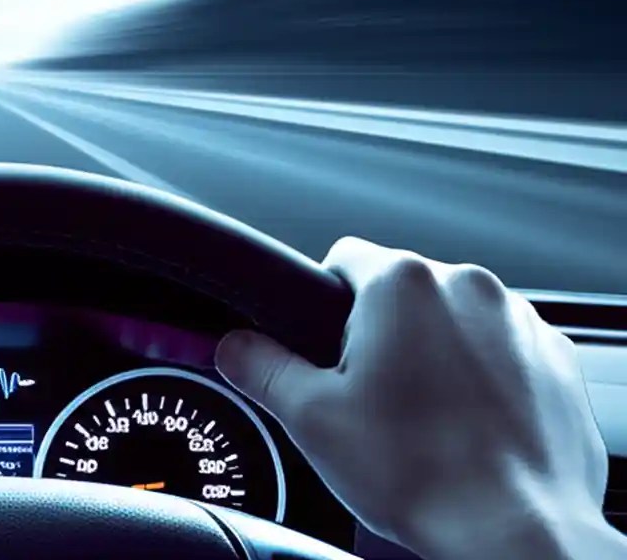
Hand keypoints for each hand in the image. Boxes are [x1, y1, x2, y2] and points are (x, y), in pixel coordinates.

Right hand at [215, 237, 620, 559]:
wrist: (515, 530)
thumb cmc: (423, 474)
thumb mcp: (310, 418)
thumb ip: (260, 367)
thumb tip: (233, 347)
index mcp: (401, 284)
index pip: (341, 258)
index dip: (320, 306)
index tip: (324, 349)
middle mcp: (467, 286)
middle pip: (399, 292)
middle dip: (378, 335)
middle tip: (366, 400)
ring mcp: (519, 321)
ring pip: (451, 320)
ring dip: (432, 354)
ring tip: (420, 421)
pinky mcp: (555, 359)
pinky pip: (500, 351)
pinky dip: (480, 379)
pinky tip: (464, 428)